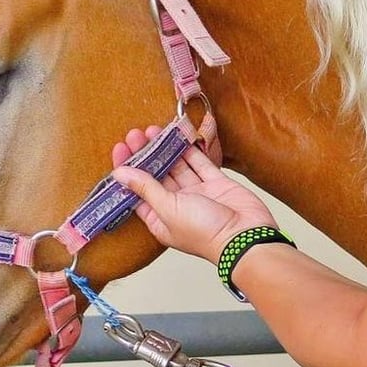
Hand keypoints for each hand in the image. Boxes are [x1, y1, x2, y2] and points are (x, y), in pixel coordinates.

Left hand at [111, 127, 276, 263]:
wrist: (247, 237)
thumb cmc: (206, 233)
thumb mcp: (168, 209)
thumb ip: (146, 188)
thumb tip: (120, 174)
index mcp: (160, 218)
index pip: (137, 191)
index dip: (128, 170)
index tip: (121, 149)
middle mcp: (176, 206)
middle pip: (155, 176)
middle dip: (145, 155)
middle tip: (135, 134)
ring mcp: (197, 194)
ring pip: (176, 166)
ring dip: (164, 149)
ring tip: (152, 129)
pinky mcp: (216, 183)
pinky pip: (199, 162)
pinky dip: (189, 149)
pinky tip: (178, 134)